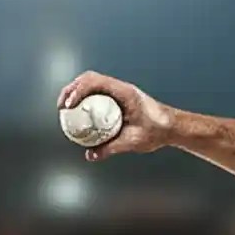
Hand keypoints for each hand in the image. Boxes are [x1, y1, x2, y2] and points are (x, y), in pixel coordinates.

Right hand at [57, 71, 174, 161]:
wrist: (172, 127)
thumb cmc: (158, 130)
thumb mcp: (133, 141)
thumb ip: (111, 147)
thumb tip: (90, 155)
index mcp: (125, 93)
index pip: (96, 82)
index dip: (78, 91)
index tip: (69, 106)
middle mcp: (121, 88)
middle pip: (89, 79)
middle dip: (71, 90)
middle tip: (62, 107)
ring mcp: (120, 92)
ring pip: (92, 84)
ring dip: (76, 92)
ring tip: (66, 108)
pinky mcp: (119, 98)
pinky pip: (98, 93)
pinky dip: (85, 99)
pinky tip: (80, 113)